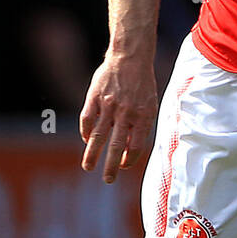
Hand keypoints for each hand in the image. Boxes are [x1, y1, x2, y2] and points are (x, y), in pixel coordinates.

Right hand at [79, 50, 156, 183]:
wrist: (130, 57)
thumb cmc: (142, 84)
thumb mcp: (150, 105)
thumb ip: (141, 126)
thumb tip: (130, 149)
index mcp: (143, 116)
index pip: (135, 146)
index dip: (129, 160)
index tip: (123, 166)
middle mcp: (126, 113)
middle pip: (116, 146)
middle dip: (111, 166)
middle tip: (107, 180)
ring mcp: (108, 105)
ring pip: (98, 136)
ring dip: (92, 154)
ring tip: (88, 167)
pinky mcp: (94, 97)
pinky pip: (87, 119)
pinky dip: (85, 132)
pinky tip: (87, 140)